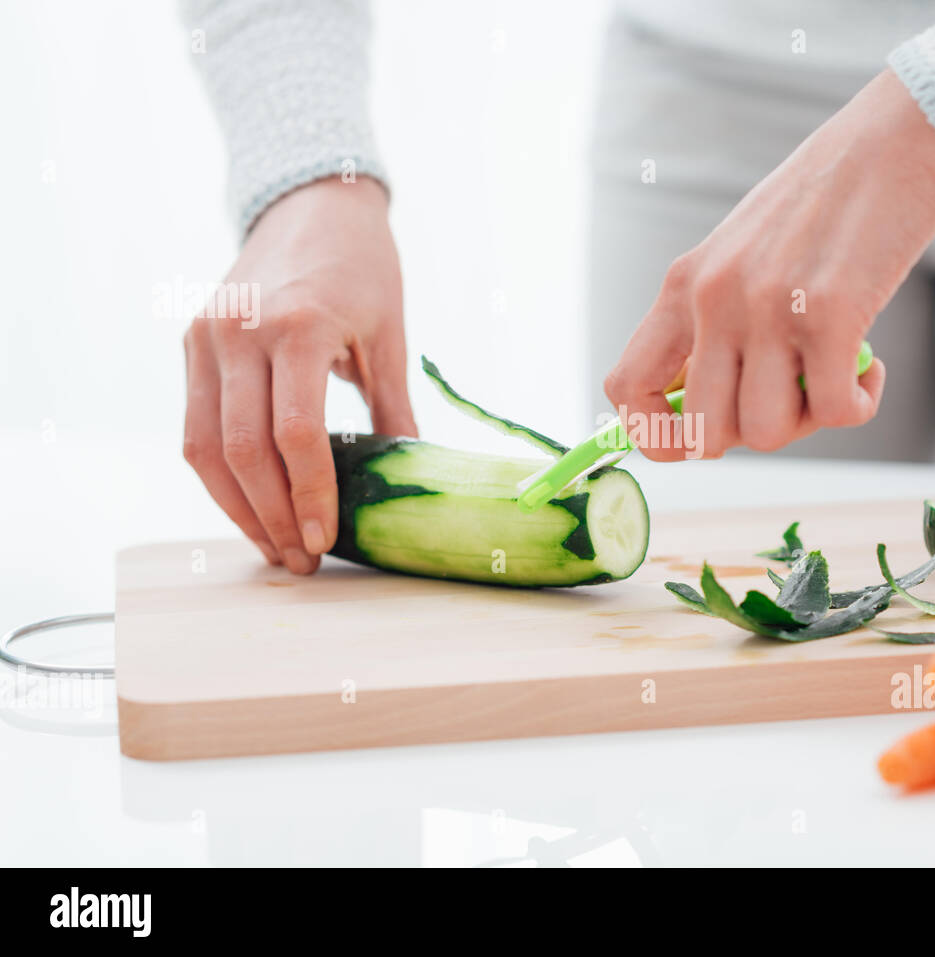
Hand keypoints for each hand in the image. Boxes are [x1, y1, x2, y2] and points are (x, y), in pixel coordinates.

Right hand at [183, 177, 415, 573]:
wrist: (312, 205)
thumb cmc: (364, 270)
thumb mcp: (391, 338)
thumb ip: (394, 412)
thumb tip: (408, 481)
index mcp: (299, 327)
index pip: (296, 435)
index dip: (311, 497)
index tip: (327, 540)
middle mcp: (242, 332)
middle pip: (244, 451)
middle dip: (274, 517)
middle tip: (303, 561)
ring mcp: (207, 336)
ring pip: (206, 447)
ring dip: (239, 508)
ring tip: (275, 547)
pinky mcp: (191, 342)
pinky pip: (194, 425)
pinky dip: (219, 474)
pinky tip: (250, 506)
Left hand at [604, 68, 934, 460]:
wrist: (893, 136)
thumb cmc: (823, 201)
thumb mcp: (739, 253)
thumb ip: (714, 319)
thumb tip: (707, 406)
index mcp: (683, 284)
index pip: (626, 389)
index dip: (657, 436)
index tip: (702, 435)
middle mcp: (714, 298)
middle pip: (704, 433)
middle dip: (750, 434)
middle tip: (789, 397)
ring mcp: (768, 307)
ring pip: (767, 433)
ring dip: (807, 422)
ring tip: (833, 376)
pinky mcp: (831, 313)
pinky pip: (836, 413)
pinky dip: (859, 406)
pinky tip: (870, 369)